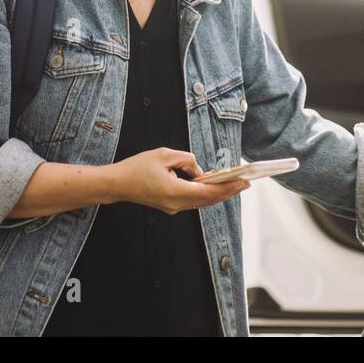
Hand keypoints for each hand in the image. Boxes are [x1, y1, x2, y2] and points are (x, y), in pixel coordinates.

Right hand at [115, 148, 250, 213]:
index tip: (243, 181)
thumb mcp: (164, 155)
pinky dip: (206, 194)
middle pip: (208, 200)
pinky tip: (214, 186)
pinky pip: (193, 201)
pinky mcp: (170, 206)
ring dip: (218, 193)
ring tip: (235, 184)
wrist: (117, 184)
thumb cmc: (138, 167)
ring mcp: (173, 207)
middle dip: (229, 191)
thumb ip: (186, 160)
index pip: (209, 191)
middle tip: (246, 183)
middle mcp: (177, 204)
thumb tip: (199, 169)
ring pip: (202, 202)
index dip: (228, 187)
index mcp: (176, 192)